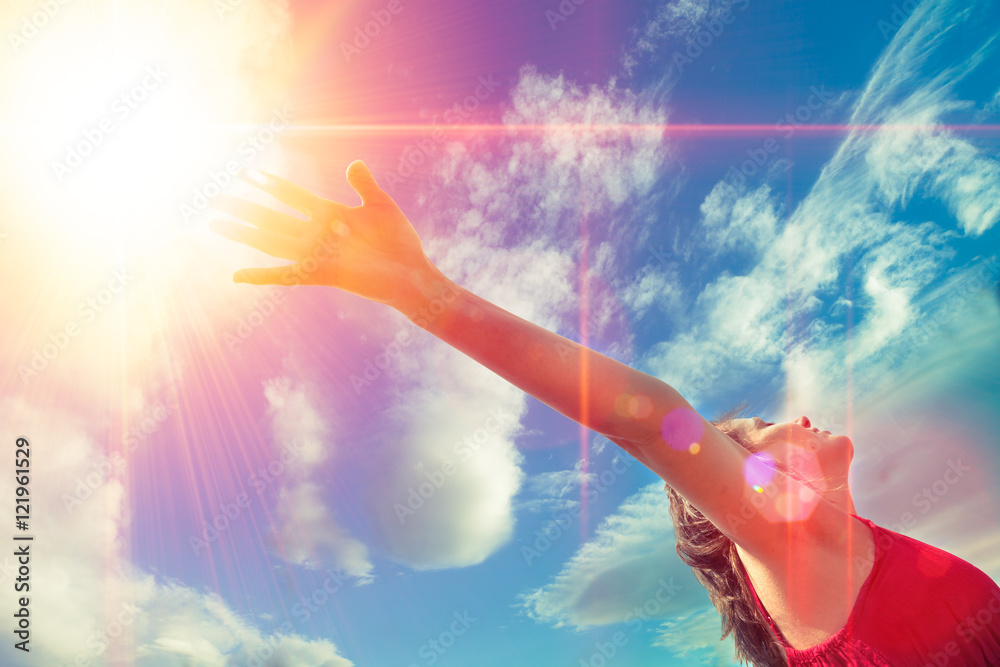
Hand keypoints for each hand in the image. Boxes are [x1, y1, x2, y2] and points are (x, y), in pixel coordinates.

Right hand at [209, 160, 431, 307]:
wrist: (413, 273)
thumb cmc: (400, 242)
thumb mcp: (381, 206)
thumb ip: (364, 185)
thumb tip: (354, 163)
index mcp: (329, 215)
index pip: (290, 196)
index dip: (268, 184)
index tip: (245, 172)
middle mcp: (316, 234)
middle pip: (271, 217)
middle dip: (243, 207)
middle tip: (212, 196)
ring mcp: (317, 254)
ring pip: (271, 241)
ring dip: (244, 233)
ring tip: (215, 224)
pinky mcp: (321, 274)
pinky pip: (285, 276)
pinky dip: (261, 276)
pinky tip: (236, 275)